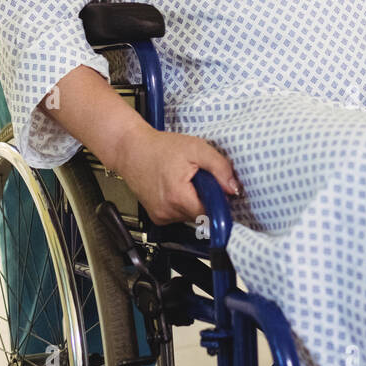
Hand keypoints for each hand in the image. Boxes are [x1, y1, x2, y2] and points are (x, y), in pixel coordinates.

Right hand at [112, 124, 241, 226]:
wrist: (131, 149)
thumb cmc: (160, 147)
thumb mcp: (196, 148)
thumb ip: (219, 167)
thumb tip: (233, 188)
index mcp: (178, 197)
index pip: (211, 213)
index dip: (218, 200)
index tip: (216, 188)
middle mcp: (168, 212)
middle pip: (201, 215)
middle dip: (205, 198)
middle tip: (198, 178)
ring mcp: (161, 216)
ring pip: (191, 216)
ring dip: (193, 201)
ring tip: (184, 181)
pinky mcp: (157, 217)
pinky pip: (179, 215)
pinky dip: (182, 203)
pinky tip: (175, 187)